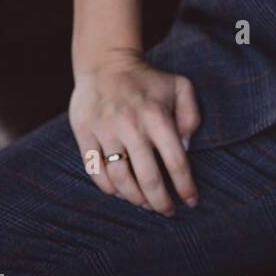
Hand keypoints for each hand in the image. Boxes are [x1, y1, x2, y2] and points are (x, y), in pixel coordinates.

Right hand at [68, 51, 201, 215]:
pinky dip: (109, 188)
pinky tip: (121, 192)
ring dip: (135, 199)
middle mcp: (131, 126)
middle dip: (161, 202)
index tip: (191, 201)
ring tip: (146, 204)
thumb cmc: (148, 79)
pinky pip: (96, 171)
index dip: (186, 186)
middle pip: (148, 178)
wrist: (106, 63)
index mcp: (157, 116)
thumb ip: (191, 115)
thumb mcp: (180, 86)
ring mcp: (106, 131)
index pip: (176, 161)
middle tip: (168, 212)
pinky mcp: (85, 134)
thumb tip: (186, 147)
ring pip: (121, 180)